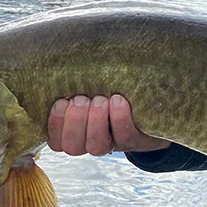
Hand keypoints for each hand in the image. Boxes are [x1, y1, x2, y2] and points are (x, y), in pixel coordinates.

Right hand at [46, 94, 170, 156]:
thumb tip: (59, 60)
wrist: (151, 107)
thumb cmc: (111, 91)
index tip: (62, 101)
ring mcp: (113, 144)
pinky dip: (119, 118)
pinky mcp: (135, 140)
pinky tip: (118, 101)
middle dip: (75, 121)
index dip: (55, 124)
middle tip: (82, 99)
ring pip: (96, 146)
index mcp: (75, 132)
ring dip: (95, 122)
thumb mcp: (89, 87)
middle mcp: (91, 143)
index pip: (55, 141)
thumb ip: (74, 83)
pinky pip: (124, 136)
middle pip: (73, 146)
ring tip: (101, 100)